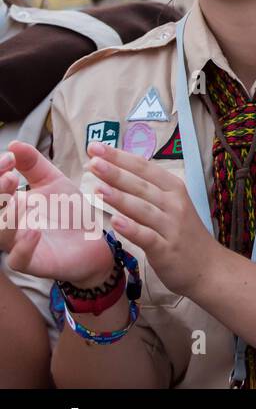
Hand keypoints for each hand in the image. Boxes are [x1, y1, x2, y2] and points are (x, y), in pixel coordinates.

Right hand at [0, 143, 114, 286]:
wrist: (94, 240)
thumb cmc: (67, 210)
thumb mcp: (53, 181)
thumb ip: (33, 164)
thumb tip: (14, 145)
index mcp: (8, 204)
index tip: (10, 159)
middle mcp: (7, 225)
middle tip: (10, 177)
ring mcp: (17, 245)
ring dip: (6, 218)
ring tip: (22, 202)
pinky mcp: (32, 263)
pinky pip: (18, 259)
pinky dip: (23, 245)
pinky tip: (33, 230)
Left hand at [83, 141, 220, 298]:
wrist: (209, 267)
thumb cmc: (185, 234)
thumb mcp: (174, 206)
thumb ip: (151, 191)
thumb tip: (121, 172)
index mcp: (174, 189)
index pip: (145, 168)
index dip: (121, 157)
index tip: (96, 147)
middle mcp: (174, 204)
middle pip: (141, 185)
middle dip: (116, 172)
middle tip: (93, 160)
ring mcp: (171, 227)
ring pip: (142, 209)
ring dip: (120, 197)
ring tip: (97, 187)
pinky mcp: (166, 249)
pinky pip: (146, 237)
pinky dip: (131, 229)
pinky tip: (115, 222)